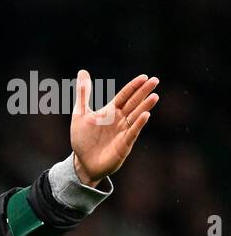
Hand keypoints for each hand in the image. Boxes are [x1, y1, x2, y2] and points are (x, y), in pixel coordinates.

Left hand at [71, 69, 158, 185]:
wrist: (82, 163)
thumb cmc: (82, 140)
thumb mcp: (80, 114)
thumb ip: (83, 94)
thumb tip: (82, 71)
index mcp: (111, 111)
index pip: (125, 95)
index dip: (134, 87)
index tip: (144, 77)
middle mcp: (120, 120)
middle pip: (134, 103)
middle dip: (144, 93)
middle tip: (155, 81)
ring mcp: (123, 132)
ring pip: (136, 116)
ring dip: (145, 107)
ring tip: (154, 97)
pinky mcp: (123, 145)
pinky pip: (132, 133)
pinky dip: (138, 124)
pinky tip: (145, 116)